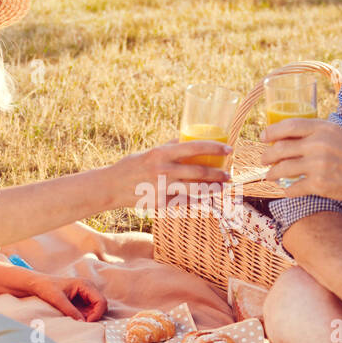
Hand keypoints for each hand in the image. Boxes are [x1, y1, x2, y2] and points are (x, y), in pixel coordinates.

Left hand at [30, 274, 107, 321]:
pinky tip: (76, 319)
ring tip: (78, 321)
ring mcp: (86, 295)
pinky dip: (85, 317)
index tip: (86, 323)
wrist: (38, 285)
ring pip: (96, 309)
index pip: (101, 301)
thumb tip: (82, 322)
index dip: (97, 314)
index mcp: (85, 285)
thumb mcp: (58, 300)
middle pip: (101, 306)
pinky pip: (89, 311)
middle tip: (82, 324)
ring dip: (90, 317)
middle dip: (94, 316)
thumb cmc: (47, 288)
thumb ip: (70, 311)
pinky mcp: (82, 301)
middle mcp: (89, 288)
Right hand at [103, 140, 232, 209]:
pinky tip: (205, 199)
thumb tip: (188, 139)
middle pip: (199, 172)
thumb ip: (168, 147)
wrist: (111, 187)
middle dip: (218, 174)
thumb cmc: (132, 166)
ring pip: (196, 190)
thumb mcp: (149, 152)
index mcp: (161, 153)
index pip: (194, 147)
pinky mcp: (161, 203)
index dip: (214, 147)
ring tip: (222, 188)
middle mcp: (164, 170)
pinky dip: (197, 200)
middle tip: (229, 175)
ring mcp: (163, 188)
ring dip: (212, 189)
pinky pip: (184, 201)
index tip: (229, 149)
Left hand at [259, 119, 341, 201]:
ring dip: (272, 174)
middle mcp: (318, 145)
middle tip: (263, 160)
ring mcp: (317, 165)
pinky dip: (288, 191)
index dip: (271, 131)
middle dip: (267, 156)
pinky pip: (294, 188)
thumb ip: (319, 132)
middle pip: (280, 149)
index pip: (288, 126)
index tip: (263, 137)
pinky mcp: (319, 185)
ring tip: (270, 176)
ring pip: (283, 169)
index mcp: (323, 128)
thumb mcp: (340, 134)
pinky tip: (287, 191)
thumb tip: (295, 135)